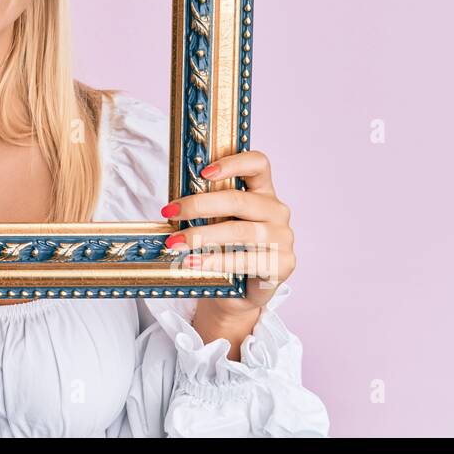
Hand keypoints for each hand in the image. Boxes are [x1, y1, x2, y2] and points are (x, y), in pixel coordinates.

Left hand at [161, 150, 294, 319]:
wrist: (243, 290)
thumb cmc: (228, 249)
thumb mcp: (219, 222)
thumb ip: (207, 208)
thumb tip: (171, 207)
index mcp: (263, 192)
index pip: (258, 164)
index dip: (233, 163)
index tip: (203, 172)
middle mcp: (276, 211)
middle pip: (239, 200)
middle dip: (199, 205)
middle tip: (170, 212)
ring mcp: (283, 238)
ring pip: (239, 231)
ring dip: (202, 236)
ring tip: (175, 243)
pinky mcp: (282, 264)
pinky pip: (245, 260)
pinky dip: (215, 261)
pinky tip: (193, 262)